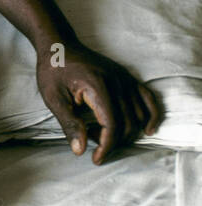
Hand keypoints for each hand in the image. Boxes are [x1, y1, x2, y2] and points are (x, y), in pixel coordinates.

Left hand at [36, 42, 162, 164]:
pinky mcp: (128, 79)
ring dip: (125, 133)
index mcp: (98, 86)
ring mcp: (125, 79)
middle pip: (128, 123)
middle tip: (91, 143)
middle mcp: (117, 82)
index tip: (96, 159)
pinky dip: (151, 115)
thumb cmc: (53, 70)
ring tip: (100, 133)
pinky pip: (148, 99)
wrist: (60, 46)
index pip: (112, 124)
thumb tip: (80, 150)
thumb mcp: (53, 98)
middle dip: (113, 142)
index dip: (107, 146)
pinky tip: (147, 130)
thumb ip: (69, 124)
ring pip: (138, 116)